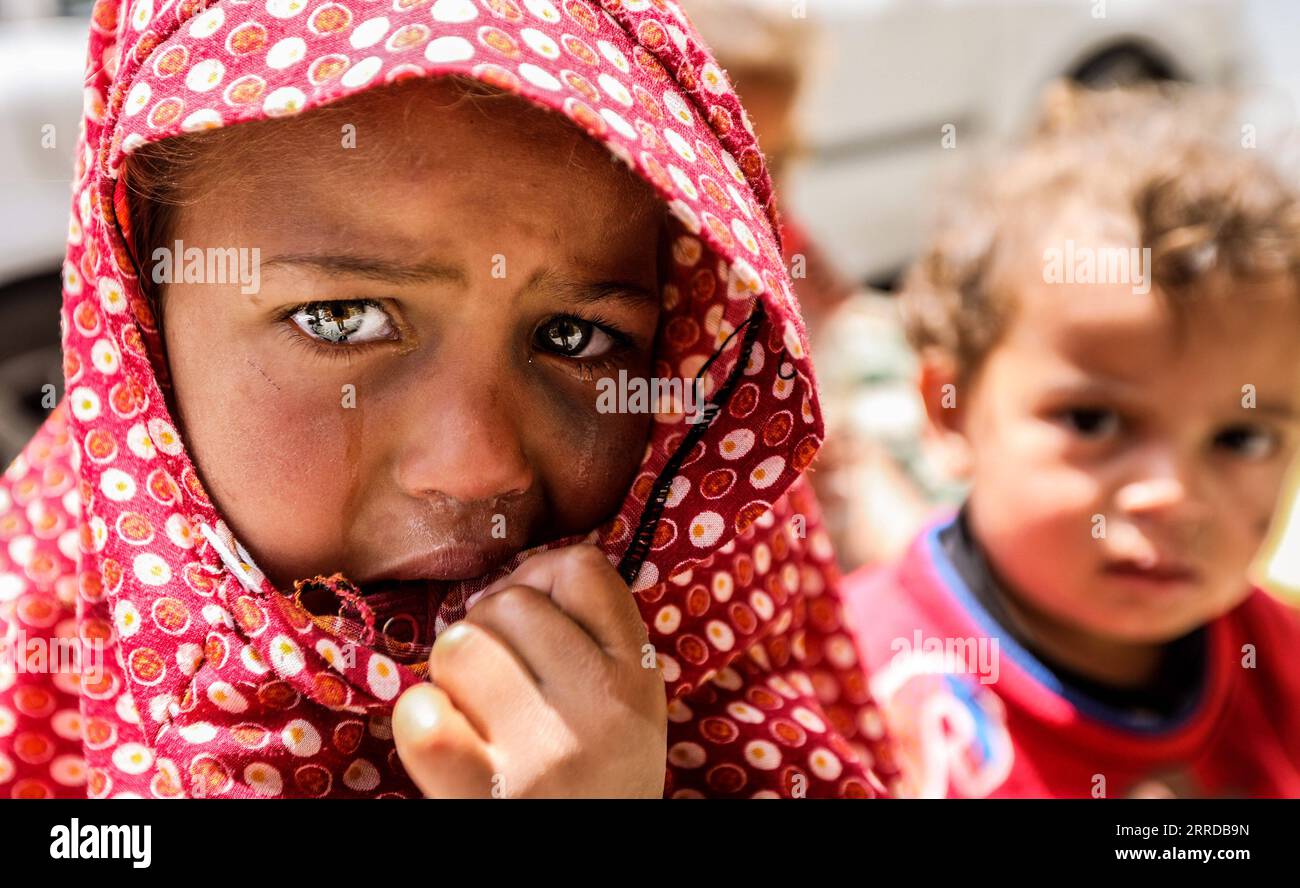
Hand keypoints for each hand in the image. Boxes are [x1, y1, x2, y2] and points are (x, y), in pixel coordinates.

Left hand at [392, 544, 666, 797]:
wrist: (588, 874)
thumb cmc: (592, 781)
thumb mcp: (624, 708)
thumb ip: (593, 638)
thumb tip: (520, 571)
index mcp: (638, 676)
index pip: (582, 568)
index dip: (541, 582)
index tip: (531, 624)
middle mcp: (600, 705)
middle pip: (509, 601)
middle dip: (490, 632)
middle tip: (499, 684)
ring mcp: (542, 749)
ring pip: (459, 644)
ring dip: (452, 676)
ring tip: (475, 715)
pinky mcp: (482, 792)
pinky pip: (421, 713)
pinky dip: (419, 722)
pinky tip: (445, 746)